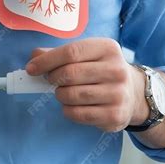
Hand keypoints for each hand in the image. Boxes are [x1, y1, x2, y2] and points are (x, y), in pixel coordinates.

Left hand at [25, 38, 148, 132]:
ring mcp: (118, 94)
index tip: (31, 68)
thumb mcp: (86, 55)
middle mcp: (116, 70)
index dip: (47, 60)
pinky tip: (72, 105)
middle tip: (50, 80)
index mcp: (107, 48)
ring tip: (64, 92)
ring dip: (60, 95)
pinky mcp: (115, 115)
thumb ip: (60, 54)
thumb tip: (34, 57)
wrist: (133, 93)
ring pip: (72, 95)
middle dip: (53, 78)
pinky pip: (78, 114)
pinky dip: (68, 110)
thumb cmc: (101, 70)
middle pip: (70, 74)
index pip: (71, 52)